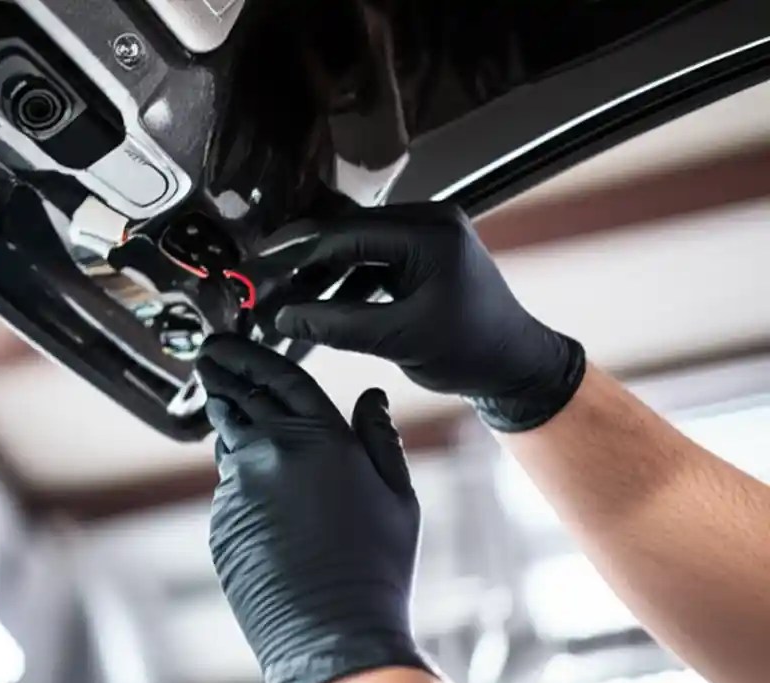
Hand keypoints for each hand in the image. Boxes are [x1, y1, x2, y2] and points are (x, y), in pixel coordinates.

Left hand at [196, 335, 429, 682]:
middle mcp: (272, 451)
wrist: (334, 630)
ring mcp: (240, 486)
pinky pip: (228, 487)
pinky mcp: (222, 519)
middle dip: (221, 376)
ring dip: (229, 424)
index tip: (225, 343)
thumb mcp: (396, 496)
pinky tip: (257, 492)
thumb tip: (371, 397)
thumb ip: (378, 438)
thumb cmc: (376, 567)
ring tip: (227, 411)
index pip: (276, 376)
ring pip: (230, 442)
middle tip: (208, 361)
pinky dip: (239, 479)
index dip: (246, 355)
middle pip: (238, 399)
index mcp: (320, 435)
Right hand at [273, 202, 584, 431]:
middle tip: (263, 278)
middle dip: (302, 260)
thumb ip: (337, 325)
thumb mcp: (398, 339)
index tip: (262, 267)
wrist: (515, 367)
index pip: (346, 234)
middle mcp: (430, 221)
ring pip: (355, 245)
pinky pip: (371, 258)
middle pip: (346, 232)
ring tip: (286, 300)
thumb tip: (284, 318)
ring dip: (320, 273)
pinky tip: (318, 305)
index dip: (297, 252)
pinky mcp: (422, 253)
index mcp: (430, 233)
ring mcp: (427, 234)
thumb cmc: (474, 352)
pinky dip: (344, 281)